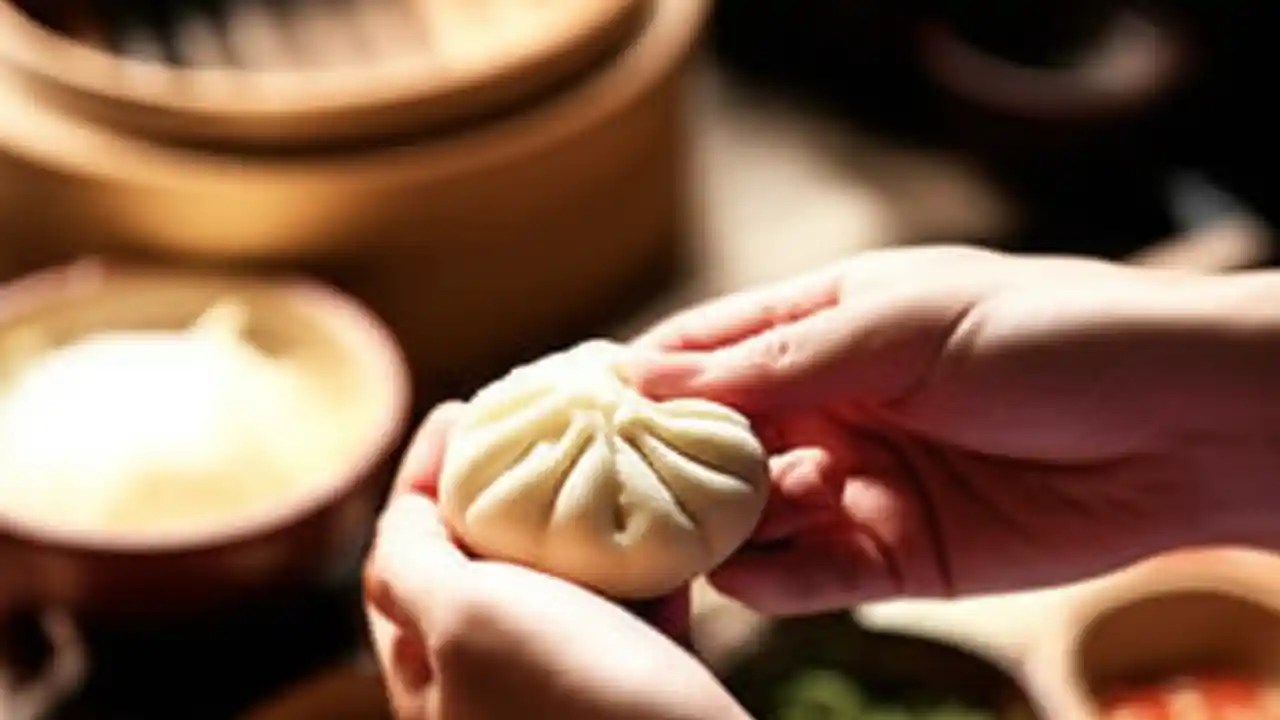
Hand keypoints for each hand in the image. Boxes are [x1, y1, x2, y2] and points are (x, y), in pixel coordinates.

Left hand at [364, 404, 748, 719]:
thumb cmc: (575, 703)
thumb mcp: (465, 622)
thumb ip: (410, 564)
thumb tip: (400, 512)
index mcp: (432, 679)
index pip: (399, 558)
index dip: (420, 474)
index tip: (463, 410)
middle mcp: (492, 690)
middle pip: (483, 565)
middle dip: (507, 490)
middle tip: (539, 425)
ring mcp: (568, 694)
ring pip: (563, 586)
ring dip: (584, 522)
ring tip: (608, 460)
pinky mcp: (639, 694)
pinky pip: (634, 614)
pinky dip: (647, 569)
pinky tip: (667, 535)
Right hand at [629, 245, 1279, 614]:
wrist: (1178, 427)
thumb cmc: (1045, 337)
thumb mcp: (899, 326)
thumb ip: (777, 364)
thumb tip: (646, 376)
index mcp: (820, 328)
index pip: (699, 353)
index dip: (638, 382)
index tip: (576, 416)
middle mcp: (824, 409)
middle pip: (708, 445)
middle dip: (665, 470)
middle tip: (618, 495)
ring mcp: (852, 485)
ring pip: (745, 518)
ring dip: (719, 525)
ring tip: (709, 524)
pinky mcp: (889, 558)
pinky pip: (804, 577)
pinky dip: (771, 578)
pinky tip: (754, 568)